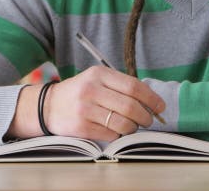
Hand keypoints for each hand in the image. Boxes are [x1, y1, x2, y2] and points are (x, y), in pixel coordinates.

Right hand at [44, 66, 165, 140]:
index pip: (134, 86)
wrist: (48, 105)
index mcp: (99, 74)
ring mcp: (85, 109)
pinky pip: (111, 134)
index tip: (160, 107)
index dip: (151, 98)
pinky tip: (115, 130)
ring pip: (123, 123)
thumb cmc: (80, 93)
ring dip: (133, 128)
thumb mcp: (96, 80)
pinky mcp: (81, 126)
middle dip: (146, 116)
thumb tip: (151, 101)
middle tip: (149, 120)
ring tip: (132, 126)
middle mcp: (92, 89)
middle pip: (131, 106)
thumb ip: (120, 87)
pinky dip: (118, 134)